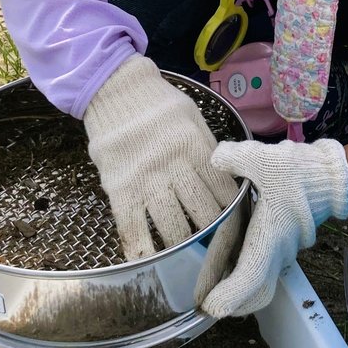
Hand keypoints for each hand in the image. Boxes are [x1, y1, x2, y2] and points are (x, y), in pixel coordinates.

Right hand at [84, 55, 239, 259]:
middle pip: (202, 213)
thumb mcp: (192, 117)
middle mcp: (173, 165)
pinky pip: (131, 227)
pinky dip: (141, 249)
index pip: (222, 189)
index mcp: (195, 146)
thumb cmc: (157, 103)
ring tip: (186, 248)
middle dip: (211, 230)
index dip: (230, 208)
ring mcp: (144, 179)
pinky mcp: (118, 188)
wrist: (114, 88)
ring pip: (172, 227)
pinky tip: (148, 259)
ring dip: (182, 242)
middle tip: (213, 239)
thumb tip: (226, 175)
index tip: (233, 219)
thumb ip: (207, 148)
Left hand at [195, 138, 347, 316]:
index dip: (229, 296)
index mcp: (270, 236)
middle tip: (208, 302)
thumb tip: (215, 158)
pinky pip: (264, 268)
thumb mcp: (264, 159)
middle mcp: (278, 251)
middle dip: (233, 304)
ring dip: (239, 288)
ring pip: (261, 282)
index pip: (250, 278)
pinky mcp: (284, 243)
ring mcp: (284, 250)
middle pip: (256, 293)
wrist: (331, 176)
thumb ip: (237, 158)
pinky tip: (229, 257)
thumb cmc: (299, 171)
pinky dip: (247, 273)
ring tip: (212, 281)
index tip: (210, 306)